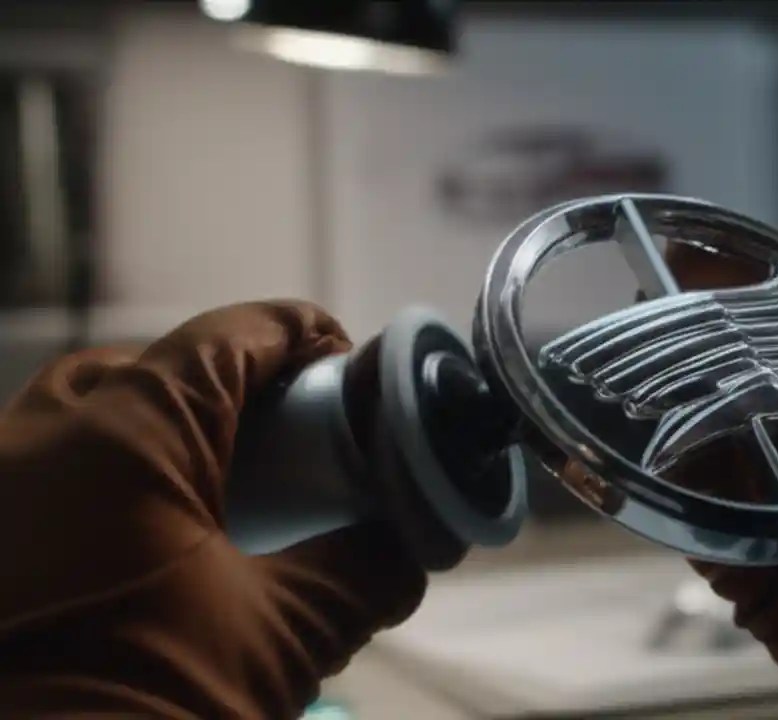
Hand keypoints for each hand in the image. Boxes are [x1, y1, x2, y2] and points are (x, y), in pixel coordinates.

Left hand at [0, 302, 424, 717]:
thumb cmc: (142, 702)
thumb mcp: (278, 641)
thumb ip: (363, 575)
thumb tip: (409, 547)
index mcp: (116, 438)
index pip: (223, 339)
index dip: (296, 335)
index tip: (346, 364)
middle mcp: (30, 443)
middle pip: (143, 369)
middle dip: (222, 382)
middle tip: (285, 434)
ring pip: (80, 420)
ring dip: (158, 431)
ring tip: (221, 484)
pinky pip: (42, 477)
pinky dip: (105, 481)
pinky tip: (151, 538)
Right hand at [667, 235, 777, 719]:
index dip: (747, 294)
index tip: (696, 251)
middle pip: (734, 389)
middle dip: (688, 345)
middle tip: (644, 300)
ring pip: (702, 453)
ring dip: (668, 410)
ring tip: (629, 361)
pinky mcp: (761, 574)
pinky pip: (696, 526)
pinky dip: (668, 490)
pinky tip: (646, 446)